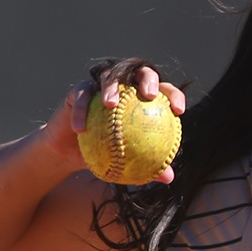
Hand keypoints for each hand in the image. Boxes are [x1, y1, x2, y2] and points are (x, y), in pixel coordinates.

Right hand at [42, 58, 188, 182]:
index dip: (174, 96)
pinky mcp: (78, 91)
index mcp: (142, 98)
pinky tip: (80, 128)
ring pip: (109, 77)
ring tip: (111, 104)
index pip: (164, 91)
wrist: (72, 152)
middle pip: (141, 72)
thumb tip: (169, 178)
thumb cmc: (106, 155)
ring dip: (111, 87)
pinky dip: (80, 111)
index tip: (178, 111)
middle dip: (148, 79)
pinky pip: (80, 96)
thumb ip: (149, 166)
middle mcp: (124, 86)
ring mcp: (101, 86)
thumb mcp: (127, 163)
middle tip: (149, 95)